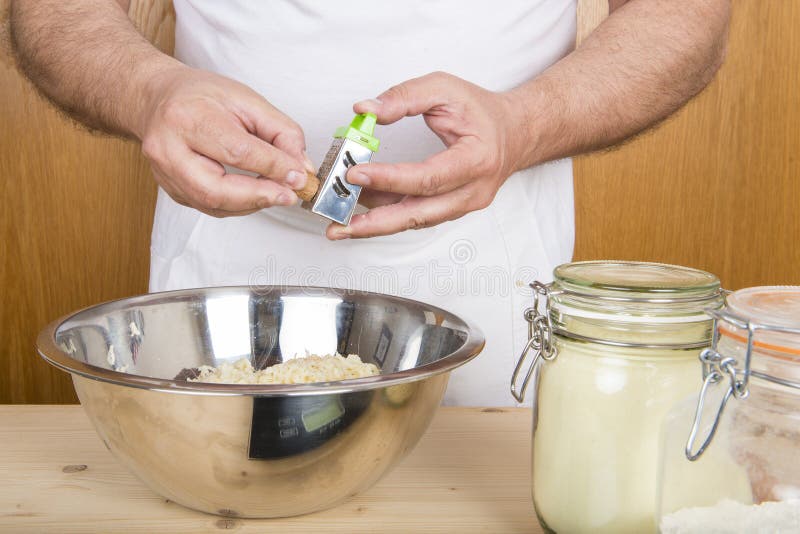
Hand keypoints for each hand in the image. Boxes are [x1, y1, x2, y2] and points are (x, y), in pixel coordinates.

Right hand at [136, 65, 313, 216]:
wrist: (158, 98)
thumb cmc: (200, 96)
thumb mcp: (247, 100)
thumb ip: (281, 132)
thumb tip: (300, 167)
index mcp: (187, 117)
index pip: (237, 151)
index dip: (273, 167)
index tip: (298, 175)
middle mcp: (169, 148)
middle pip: (217, 189)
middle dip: (260, 196)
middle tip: (289, 195)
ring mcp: (166, 174)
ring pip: (213, 204)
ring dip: (252, 204)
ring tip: (276, 193)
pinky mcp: (171, 190)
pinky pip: (209, 207)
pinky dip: (238, 205)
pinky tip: (254, 194)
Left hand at [327, 71, 525, 238]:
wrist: (516, 132)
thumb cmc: (482, 111)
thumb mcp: (445, 89)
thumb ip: (404, 96)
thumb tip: (365, 110)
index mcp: (476, 160)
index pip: (427, 177)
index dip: (390, 179)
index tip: (357, 174)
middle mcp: (473, 191)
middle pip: (419, 214)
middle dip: (376, 222)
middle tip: (340, 226)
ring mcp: (465, 205)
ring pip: (416, 220)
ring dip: (378, 224)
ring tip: (342, 226)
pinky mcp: (454, 209)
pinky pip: (418, 215)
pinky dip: (389, 215)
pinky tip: (363, 211)